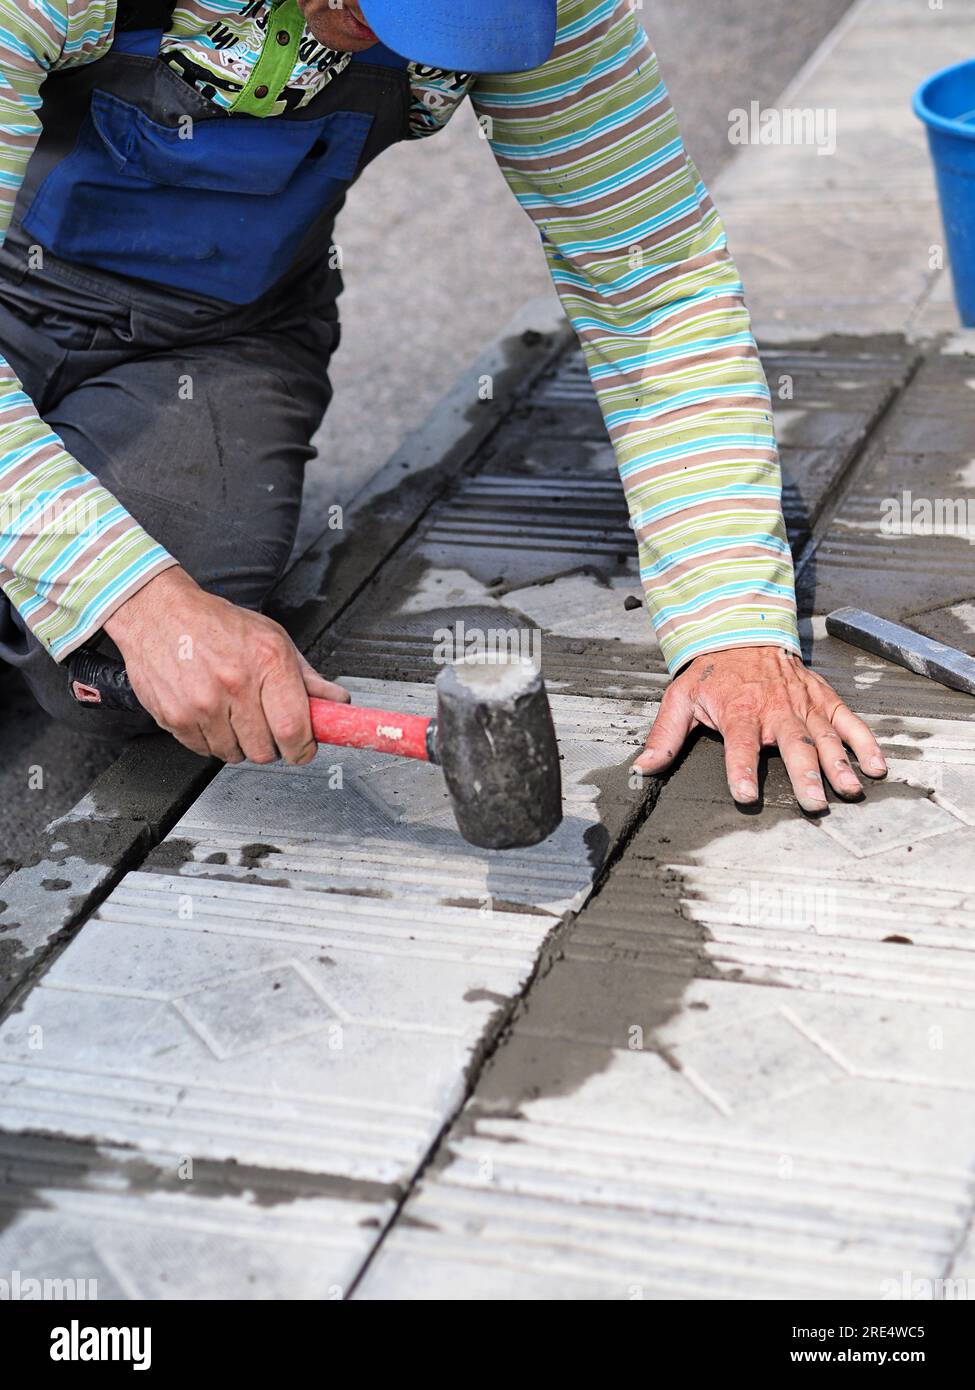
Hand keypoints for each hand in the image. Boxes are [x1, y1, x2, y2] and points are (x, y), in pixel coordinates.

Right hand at [103, 567, 348, 762]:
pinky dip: (212, 740)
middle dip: (271, 745)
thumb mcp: (272, 639)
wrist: (157, 613)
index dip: (303, 749)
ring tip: (232, 712)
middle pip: (266, 750)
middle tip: (264, 724)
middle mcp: (235, 684)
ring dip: (239, 742)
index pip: (295, 729)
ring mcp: (202, 704)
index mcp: (267, 661)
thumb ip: (307, 677)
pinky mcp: (176, 718)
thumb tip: (337, 703)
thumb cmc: (216, 625)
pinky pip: (206, 752)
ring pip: (235, 755)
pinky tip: (210, 713)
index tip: (303, 748)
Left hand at [632, 646, 886, 810]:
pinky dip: (864, 742)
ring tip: (849, 790)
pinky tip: (876, 765)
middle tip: (813, 802)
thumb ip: (664, 736)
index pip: (739, 744)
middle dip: (804, 774)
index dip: (741, 769)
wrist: (744, 632)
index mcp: (739, 711)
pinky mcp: (822, 699)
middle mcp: (775, 709)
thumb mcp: (680, 698)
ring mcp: (802, 705)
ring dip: (839, 764)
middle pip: (792, 744)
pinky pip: (847, 721)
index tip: (745, 793)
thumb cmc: (713, 673)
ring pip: (824, 736)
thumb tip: (642, 768)